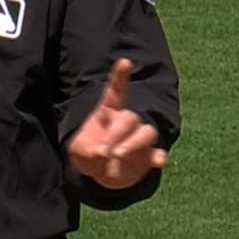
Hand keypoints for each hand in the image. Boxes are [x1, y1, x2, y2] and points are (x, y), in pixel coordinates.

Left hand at [66, 57, 168, 189]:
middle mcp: (127, 122)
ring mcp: (139, 139)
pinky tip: (158, 161)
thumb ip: (86, 152)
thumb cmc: (90, 156)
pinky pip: (158, 153)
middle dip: (117, 133)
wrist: (101, 175)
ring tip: (118, 155)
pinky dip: (159, 157)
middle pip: (130, 118)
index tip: (124, 62)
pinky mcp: (148, 157)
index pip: (116, 92)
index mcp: (109, 112)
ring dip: (134, 143)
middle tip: (105, 150)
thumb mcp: (78, 153)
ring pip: (147, 132)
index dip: (120, 76)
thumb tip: (101, 154)